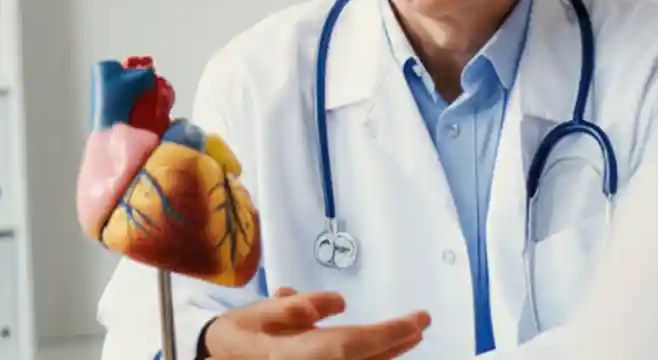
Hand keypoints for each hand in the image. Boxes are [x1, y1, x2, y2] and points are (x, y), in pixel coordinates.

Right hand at [204, 287, 430, 359]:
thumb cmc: (236, 337)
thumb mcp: (256, 314)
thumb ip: (294, 308)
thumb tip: (337, 303)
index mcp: (294, 354)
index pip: (351, 345)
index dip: (386, 335)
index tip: (416, 321)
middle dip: (395, 344)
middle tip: (421, 322)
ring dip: (386, 354)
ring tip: (409, 334)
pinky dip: (369, 359)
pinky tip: (382, 351)